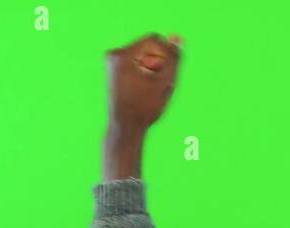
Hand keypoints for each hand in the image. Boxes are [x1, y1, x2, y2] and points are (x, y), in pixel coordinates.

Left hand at [102, 33, 182, 179]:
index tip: (163, 76)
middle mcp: (114, 54)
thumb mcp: (166, 82)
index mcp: (123, 55)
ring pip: (144, 54)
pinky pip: (137, 61)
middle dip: (158, 63)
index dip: (166, 56)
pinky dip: (144, 72)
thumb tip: (177, 38)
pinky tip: (143, 89)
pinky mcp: (114, 68)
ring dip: (153, 68)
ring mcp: (112, 60)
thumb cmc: (145, 108)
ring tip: (148, 89)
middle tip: (154, 86)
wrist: (125, 127)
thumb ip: (174, 58)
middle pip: (148, 46)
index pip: (154, 40)